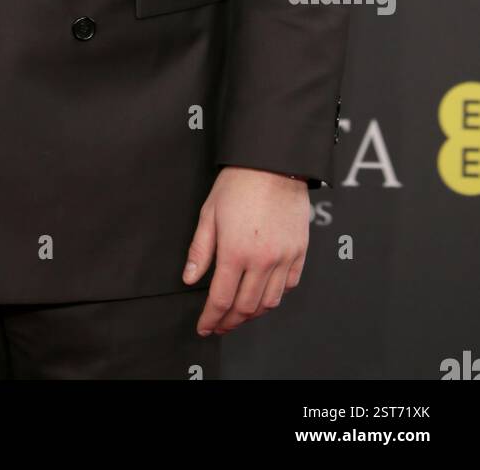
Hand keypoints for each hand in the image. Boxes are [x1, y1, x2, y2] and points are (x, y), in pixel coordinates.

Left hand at [182, 165, 310, 335]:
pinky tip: (264, 293)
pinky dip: (276, 296)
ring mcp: (284, 257)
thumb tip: (189, 278)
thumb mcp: (209, 214)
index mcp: (235, 252)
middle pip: (245, 307)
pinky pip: (289, 285)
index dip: (211, 318)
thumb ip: (199, 250)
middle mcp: (262, 260)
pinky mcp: (299, 252)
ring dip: (252, 314)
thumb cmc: (239, 183)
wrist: (274, 164)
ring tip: (240, 314)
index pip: (221, 299)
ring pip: (269, 302)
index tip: (204, 326)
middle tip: (220, 324)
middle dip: (230, 322)